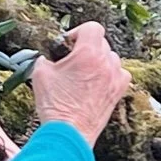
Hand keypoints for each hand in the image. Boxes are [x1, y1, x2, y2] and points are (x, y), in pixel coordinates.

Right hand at [31, 24, 130, 144]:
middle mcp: (106, 63)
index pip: (92, 28)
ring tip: (84, 72)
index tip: (69, 43)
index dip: (78, 32)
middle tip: (72, 59)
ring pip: (112, 57)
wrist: (69, 131)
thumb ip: (46, 59)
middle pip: (101, 42)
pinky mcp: (118, 92)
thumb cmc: (56, 105)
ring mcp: (115, 78)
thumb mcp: (40, 74)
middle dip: (86, 47)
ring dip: (99, 60)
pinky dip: (110, 74)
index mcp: (88, 54)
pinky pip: (120, 74)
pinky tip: (98, 81)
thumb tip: (49, 58)